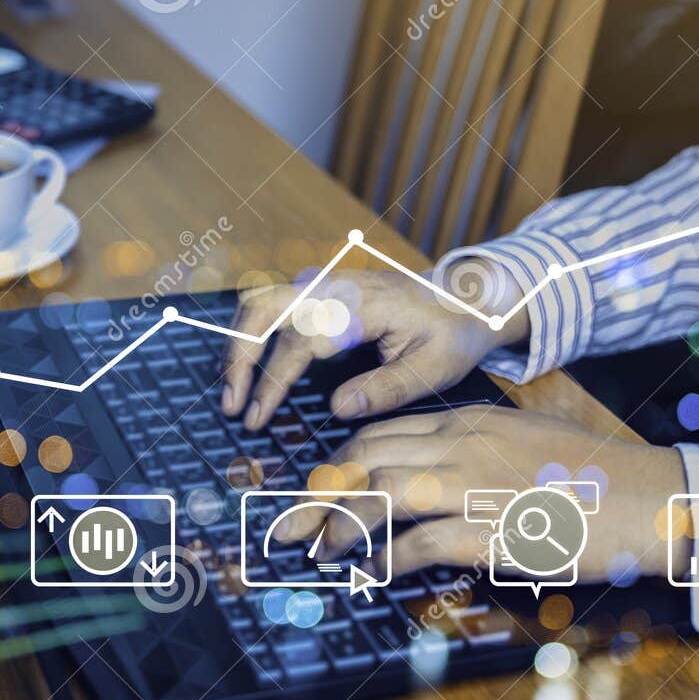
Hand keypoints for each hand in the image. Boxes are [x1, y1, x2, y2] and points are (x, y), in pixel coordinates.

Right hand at [220, 264, 527, 429]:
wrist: (466, 298)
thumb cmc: (452, 335)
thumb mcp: (433, 368)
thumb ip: (386, 389)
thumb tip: (337, 408)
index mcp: (360, 304)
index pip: (300, 340)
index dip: (272, 380)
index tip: (256, 416)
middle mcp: (335, 286)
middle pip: (263, 306)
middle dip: (239, 355)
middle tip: (232, 404)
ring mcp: (325, 283)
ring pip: (261, 300)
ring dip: (240, 343)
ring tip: (234, 391)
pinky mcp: (321, 290)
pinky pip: (273, 304)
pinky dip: (253, 334)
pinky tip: (251, 370)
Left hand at [275, 407, 690, 579]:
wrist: (651, 499)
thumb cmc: (593, 478)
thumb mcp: (525, 443)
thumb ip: (474, 451)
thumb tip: (430, 479)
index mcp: (469, 420)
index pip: (378, 434)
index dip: (336, 467)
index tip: (315, 494)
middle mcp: (463, 445)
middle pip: (363, 459)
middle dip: (318, 495)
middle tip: (290, 527)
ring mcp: (475, 486)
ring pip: (378, 494)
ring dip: (338, 526)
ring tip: (318, 554)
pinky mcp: (491, 531)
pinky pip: (418, 543)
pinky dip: (384, 561)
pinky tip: (370, 575)